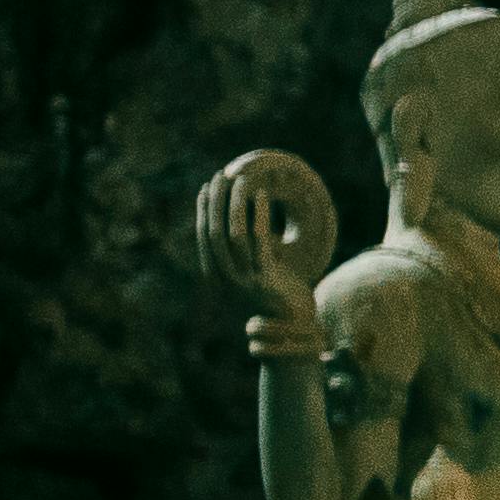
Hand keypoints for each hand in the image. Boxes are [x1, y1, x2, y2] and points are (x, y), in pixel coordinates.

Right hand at [191, 149, 339, 342]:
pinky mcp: (265, 277)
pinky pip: (259, 239)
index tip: (207, 187)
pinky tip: (263, 195)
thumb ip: (245, 251)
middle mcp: (226, 276)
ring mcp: (244, 278)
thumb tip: (239, 221)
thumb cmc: (279, 293)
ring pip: (233, 233)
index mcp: (219, 274)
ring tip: (240, 180)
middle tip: (220, 176)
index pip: (205, 236)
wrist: (295, 323)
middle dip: (215, 201)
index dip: (204, 210)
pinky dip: (259, 213)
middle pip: (214, 231)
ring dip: (235, 203)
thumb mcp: (256, 269)